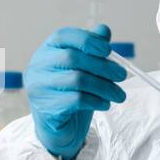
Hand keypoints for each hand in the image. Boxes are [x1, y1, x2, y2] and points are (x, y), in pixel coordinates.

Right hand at [24, 24, 126, 159]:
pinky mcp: (45, 108)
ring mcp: (38, 88)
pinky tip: (105, 104)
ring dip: (104, 87)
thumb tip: (104, 30)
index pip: (63, 36)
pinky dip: (96, 101)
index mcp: (46, 51)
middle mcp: (37, 67)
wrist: (59, 128)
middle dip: (102, 66)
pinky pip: (76, 100)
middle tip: (122, 76)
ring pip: (77, 80)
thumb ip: (91, 48)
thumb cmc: (71, 94)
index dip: (87, 40)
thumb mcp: (83, 69)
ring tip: (119, 94)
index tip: (108, 50)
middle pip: (72, 58)